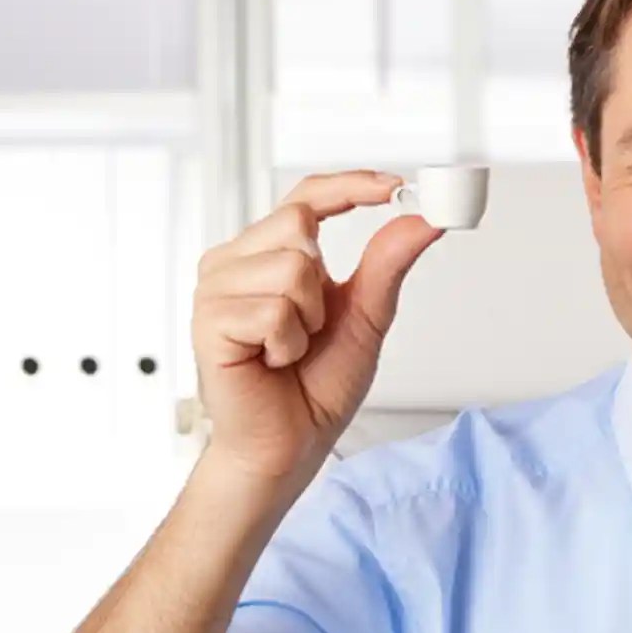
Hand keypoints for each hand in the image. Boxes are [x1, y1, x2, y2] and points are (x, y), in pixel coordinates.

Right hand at [191, 170, 441, 479]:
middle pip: (298, 224)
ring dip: (308, 320)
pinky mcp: (208, 321)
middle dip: (324, 282)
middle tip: (313, 327)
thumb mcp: (367, 316)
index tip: (396, 187)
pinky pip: (272, 311)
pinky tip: (272, 363)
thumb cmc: (316, 387)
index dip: (350, 185)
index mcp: (271, 252)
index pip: (307, 196)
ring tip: (290, 349)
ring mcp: (216, 288)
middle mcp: (236, 261)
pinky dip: (288, 344)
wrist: (288, 447)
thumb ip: (388, 263)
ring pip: (289, 268)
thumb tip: (423, 218)